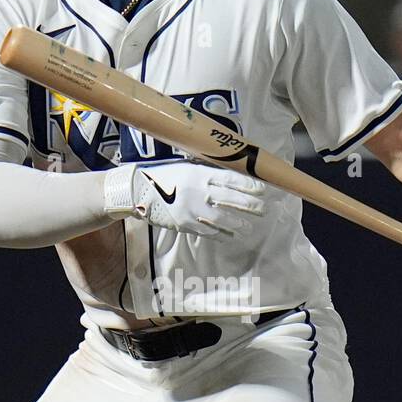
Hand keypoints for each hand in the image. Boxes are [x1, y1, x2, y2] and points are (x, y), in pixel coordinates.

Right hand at [103, 160, 264, 237]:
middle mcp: (199, 191)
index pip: (232, 180)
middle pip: (232, 200)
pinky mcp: (185, 224)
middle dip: (251, 206)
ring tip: (249, 226)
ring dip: (239, 224)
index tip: (264, 190)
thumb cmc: (165, 174)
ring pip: (223, 219)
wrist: (138, 190)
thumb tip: (233, 173)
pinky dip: (222, 234)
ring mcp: (192, 209)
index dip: (251, 186)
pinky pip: (208, 231)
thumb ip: (207, 170)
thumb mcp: (187, 166)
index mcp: (200, 173)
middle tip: (263, 210)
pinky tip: (231, 235)